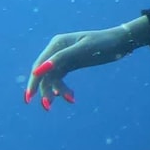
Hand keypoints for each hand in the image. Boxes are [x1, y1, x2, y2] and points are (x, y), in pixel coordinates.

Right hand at [23, 16, 149, 110]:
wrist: (119, 42)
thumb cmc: (103, 43)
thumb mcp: (83, 50)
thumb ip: (61, 58)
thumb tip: (40, 69)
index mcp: (57, 44)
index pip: (39, 65)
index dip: (34, 82)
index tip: (30, 97)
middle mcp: (57, 50)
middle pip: (44, 73)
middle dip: (44, 90)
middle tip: (47, 107)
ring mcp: (64, 57)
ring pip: (53, 78)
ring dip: (56, 91)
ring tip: (69, 100)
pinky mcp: (71, 64)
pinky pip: (61, 79)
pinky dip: (63, 88)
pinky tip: (69, 97)